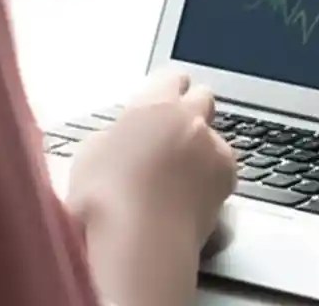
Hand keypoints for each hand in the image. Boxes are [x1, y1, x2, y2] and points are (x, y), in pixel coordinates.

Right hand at [66, 73, 236, 305]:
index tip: (160, 101)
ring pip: (214, 136)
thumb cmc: (103, 198)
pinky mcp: (228, 180)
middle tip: (171, 134)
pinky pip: (222, 168)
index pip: (171, 77)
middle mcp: (192, 120)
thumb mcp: (89, 154)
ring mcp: (215, 149)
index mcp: (155, 106)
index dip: (165, 90)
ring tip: (176, 178)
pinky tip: (189, 197)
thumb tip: (123, 137)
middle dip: (190, 111)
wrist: (140, 241)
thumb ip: (114, 134)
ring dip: (200, 147)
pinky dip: (210, 177)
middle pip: (202, 97)